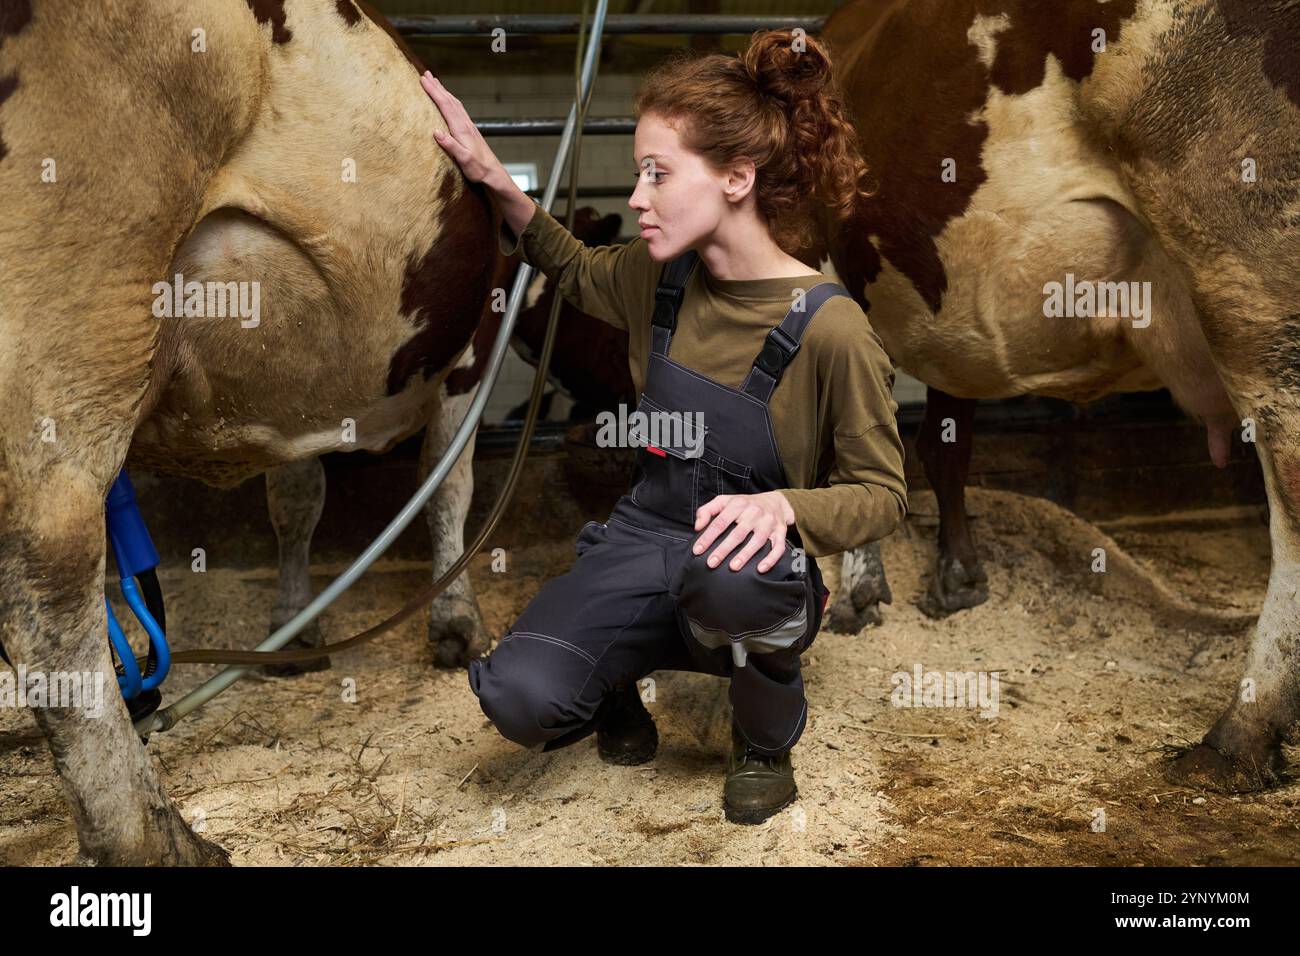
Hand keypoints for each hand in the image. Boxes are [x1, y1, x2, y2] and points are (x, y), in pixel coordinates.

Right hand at [419, 71, 504, 185]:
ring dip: (444, 91)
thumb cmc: (478, 168)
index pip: (445, 105)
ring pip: (454, 103)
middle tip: (425, 73)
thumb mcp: (464, 159)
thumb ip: (451, 146)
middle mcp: (465, 124)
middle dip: (437, 86)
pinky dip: (451, 100)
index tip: (423, 80)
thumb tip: (436, 132)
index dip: (433, 92)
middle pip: (449, 100)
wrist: (493, 173)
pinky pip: (458, 110)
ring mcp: (468, 126)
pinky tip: (449, 100)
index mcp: (461, 129)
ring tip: (435, 82)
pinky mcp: (470, 130)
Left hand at [692, 491, 794, 572]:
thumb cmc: (744, 504)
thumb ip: (706, 511)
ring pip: (757, 540)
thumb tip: (697, 527)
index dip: (708, 536)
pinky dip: (770, 558)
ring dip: (745, 554)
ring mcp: (768, 522)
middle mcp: (754, 512)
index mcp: (738, 504)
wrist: (775, 501)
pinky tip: (760, 568)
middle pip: (738, 533)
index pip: (720, 522)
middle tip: (712, 563)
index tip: (698, 550)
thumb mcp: (724, 501)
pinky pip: (778, 547)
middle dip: (724, 549)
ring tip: (733, 567)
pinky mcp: (780, 532)